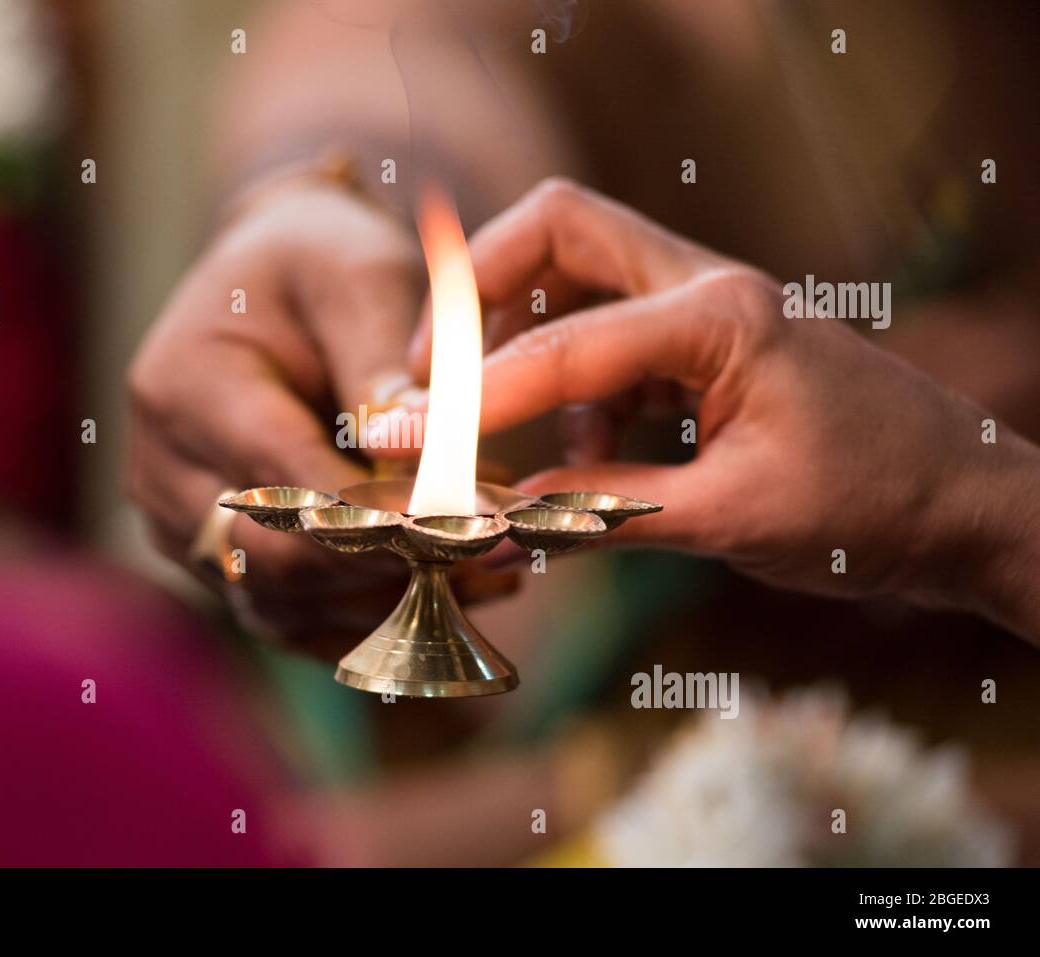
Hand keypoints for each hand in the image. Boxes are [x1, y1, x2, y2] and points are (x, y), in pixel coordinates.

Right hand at [126, 183, 514, 651]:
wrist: (273, 281)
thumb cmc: (321, 263)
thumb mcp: (359, 280)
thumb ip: (386, 368)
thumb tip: (421, 465)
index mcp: (187, 388)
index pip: (288, 480)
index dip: (385, 516)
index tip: (480, 526)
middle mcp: (163, 469)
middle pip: (280, 559)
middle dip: (396, 566)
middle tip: (501, 558)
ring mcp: (178, 524)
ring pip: (287, 602)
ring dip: (391, 600)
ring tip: (493, 577)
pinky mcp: (212, 558)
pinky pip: (288, 616)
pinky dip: (365, 614)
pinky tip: (447, 594)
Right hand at [381, 179, 1039, 633]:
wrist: (971, 506)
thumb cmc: (876, 507)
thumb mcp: (730, 519)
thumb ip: (603, 511)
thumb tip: (496, 519)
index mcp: (720, 315)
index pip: (559, 346)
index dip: (467, 400)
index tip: (398, 439)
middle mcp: (708, 287)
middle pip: (559, 229)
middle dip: (478, 286)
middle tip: (429, 366)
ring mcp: (709, 307)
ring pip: (579, 275)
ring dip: (524, 340)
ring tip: (501, 429)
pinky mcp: (710, 343)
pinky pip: (611, 338)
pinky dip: (574, 389)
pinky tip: (587, 460)